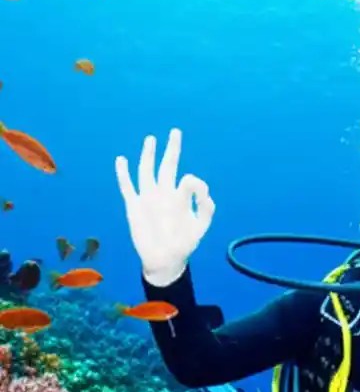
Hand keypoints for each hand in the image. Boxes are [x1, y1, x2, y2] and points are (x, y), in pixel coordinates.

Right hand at [115, 128, 215, 286]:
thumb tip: (199, 184)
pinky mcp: (134, 206)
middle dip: (171, 149)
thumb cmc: (185, 243)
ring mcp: (148, 198)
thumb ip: (206, 207)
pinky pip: (127, 186)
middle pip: (167, 166)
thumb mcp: (201, 226)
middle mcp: (165, 194)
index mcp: (182, 198)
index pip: (188, 180)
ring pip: (146, 171)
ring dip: (148, 155)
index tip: (197, 189)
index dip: (194, 182)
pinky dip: (123, 173)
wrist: (165, 260)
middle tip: (176, 131)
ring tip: (151, 139)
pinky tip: (122, 159)